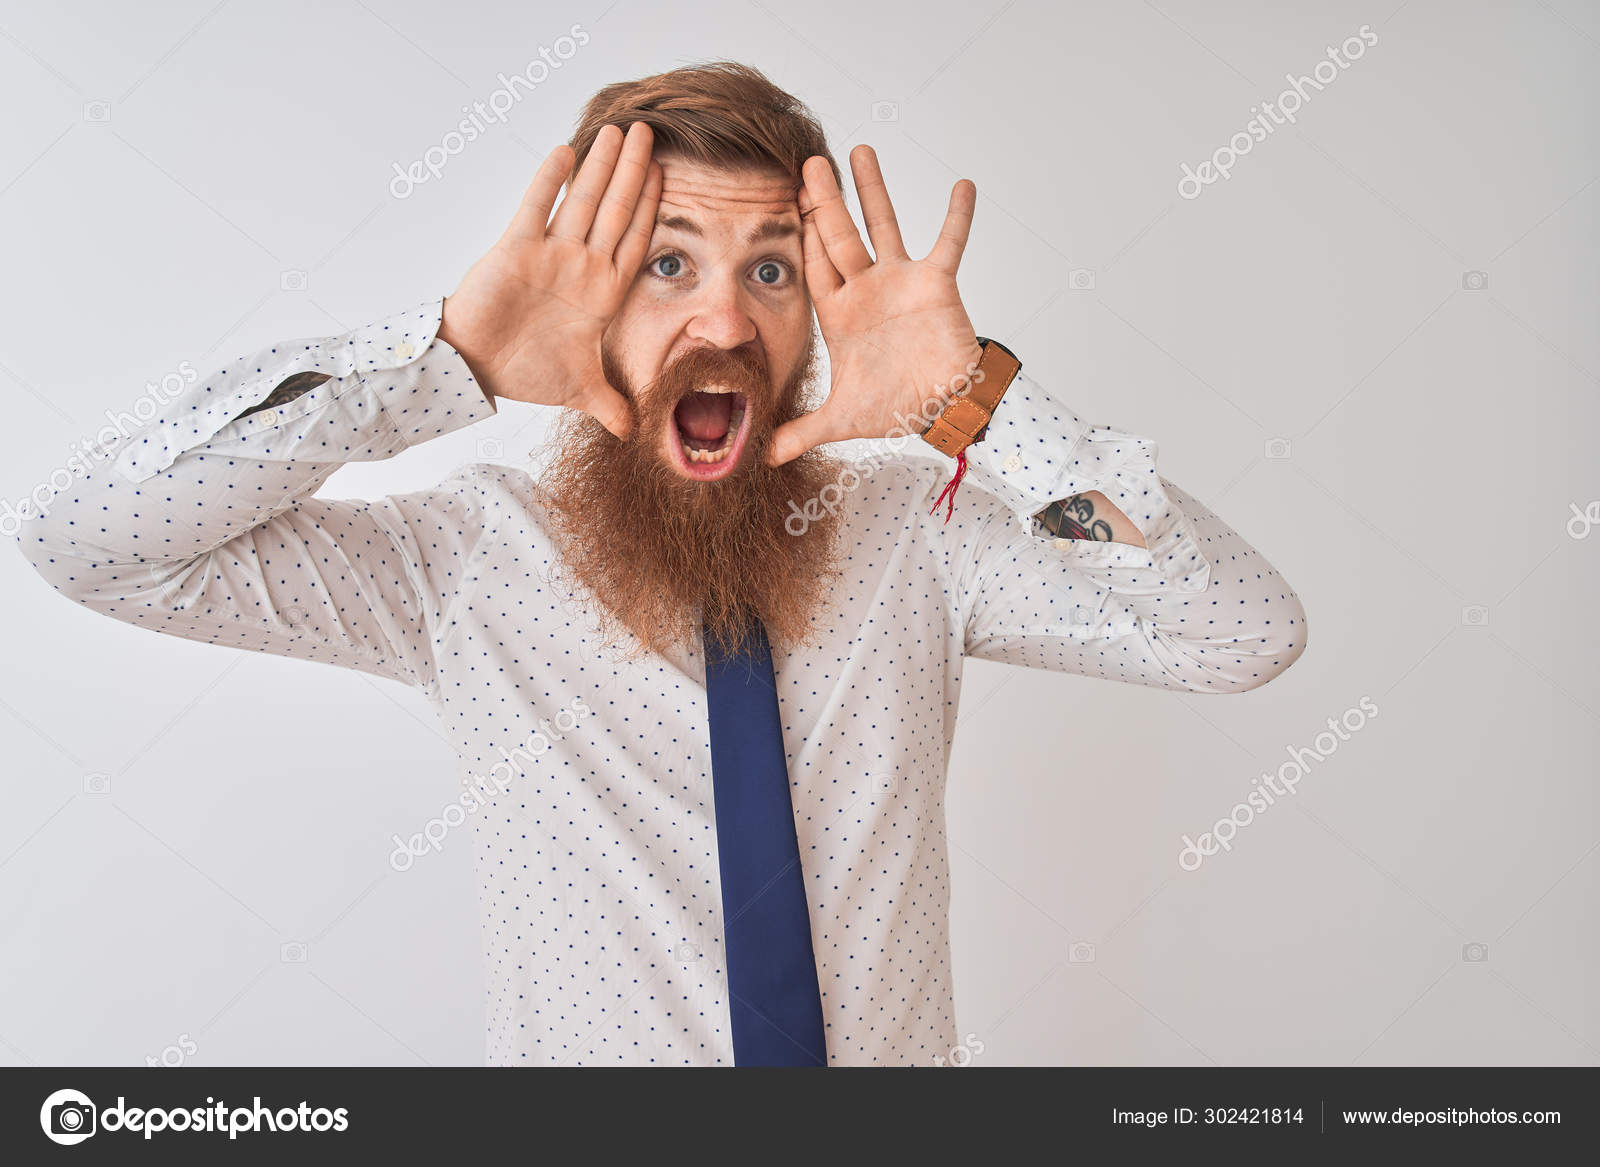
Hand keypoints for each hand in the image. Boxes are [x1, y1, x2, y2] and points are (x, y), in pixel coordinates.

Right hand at [438, 122, 661, 439]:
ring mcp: (551, 255)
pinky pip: (538, 208)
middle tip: (650, 132)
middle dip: (633, 172)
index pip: (636, 242)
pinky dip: (551, 181)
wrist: (477, 368)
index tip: (669, 177)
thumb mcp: (581, 390)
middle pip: (615, 210)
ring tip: (618, 130)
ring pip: (583, 201)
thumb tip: (637, 435)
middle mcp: (581, 266)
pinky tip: (568, 152)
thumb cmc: (525, 371)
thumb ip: (612, 406)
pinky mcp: (517, 251)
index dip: (652, 209)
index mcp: (602, 293)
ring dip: (601, 166)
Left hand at [768, 144, 981, 465]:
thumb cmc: (895, 407)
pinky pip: (949, 243)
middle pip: (840, 235)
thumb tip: (760, 459)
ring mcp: (900, 281)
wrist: (941, 409)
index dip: (799, 234)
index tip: (781, 199)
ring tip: (859, 150)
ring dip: (873, 189)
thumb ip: (801, 432)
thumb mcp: (840, 419)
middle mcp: (866, 288)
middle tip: (807, 162)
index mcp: (839, 312)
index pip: (813, 264)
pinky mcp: (937, 283)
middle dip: (824, 200)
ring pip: (883, 225)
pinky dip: (958, 216)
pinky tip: (963, 184)